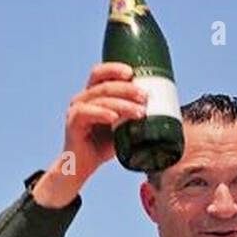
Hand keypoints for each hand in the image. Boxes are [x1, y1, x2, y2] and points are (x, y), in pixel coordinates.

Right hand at [33, 62, 146, 207]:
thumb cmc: (102, 146)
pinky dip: (101, 113)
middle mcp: (82, 99)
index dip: (115, 69)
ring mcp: (76, 110)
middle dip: (127, 89)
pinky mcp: (72, 123)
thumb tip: (164, 112)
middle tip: (145, 97)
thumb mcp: (122, 128)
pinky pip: (86, 113)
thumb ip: (134, 117)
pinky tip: (113, 118)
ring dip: (122, 104)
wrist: (82, 168)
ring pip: (100, 99)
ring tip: (139, 112)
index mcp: (92, 95)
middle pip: (104, 85)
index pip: (100, 73)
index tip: (133, 73)